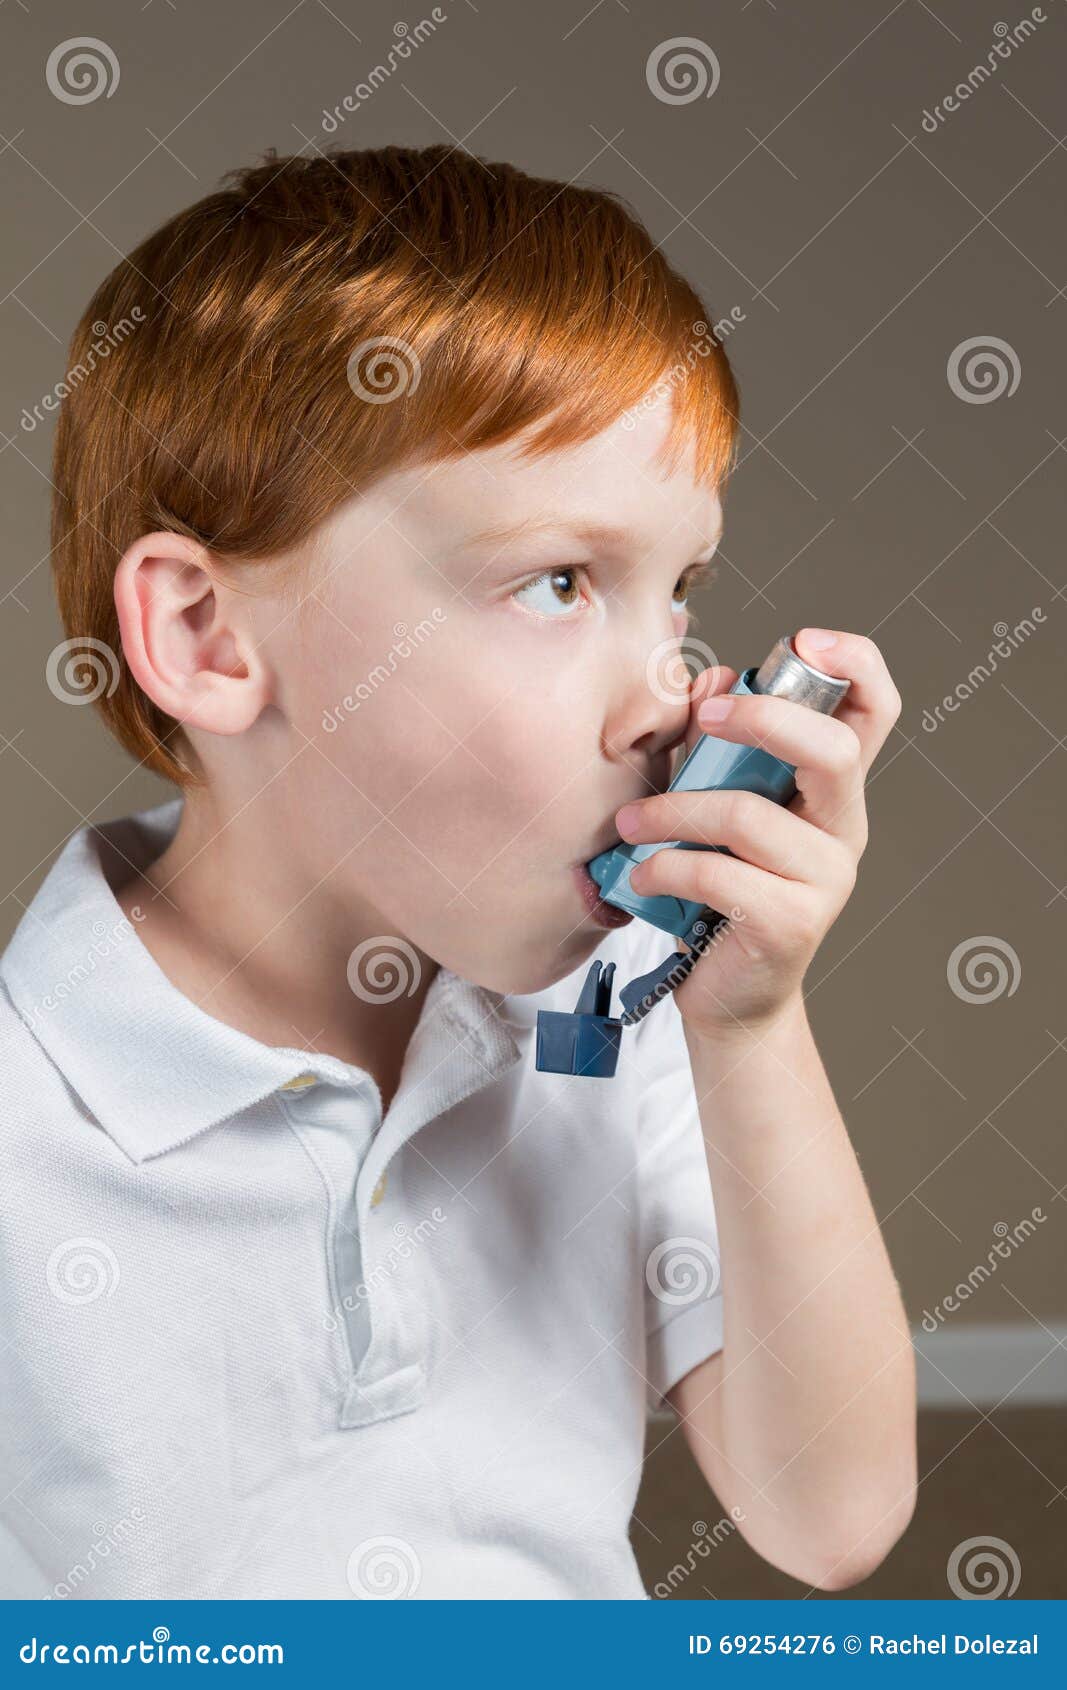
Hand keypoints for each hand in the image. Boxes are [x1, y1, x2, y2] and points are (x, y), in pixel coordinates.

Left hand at [615, 629, 901, 1041]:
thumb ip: (714, 745)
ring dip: (676, 810)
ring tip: (632, 824)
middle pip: (833, 751)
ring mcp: (826, 879)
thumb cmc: (718, 891)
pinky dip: (666, 866)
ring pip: (751, 816)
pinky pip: (719, 874)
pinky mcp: (792, 924)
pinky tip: (642, 874)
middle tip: (706, 718)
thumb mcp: (714, 804)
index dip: (854, 661)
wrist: (727, 996)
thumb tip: (708, 680)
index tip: (800, 641)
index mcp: (832, 789)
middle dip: (764, 720)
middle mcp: (844, 828)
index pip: (874, 709)